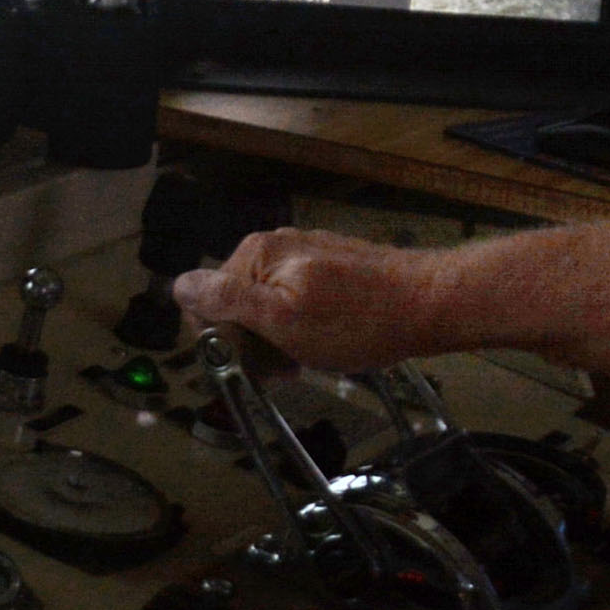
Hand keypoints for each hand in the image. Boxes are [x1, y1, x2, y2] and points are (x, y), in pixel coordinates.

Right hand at [176, 227, 437, 371]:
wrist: (431, 305)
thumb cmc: (362, 321)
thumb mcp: (283, 321)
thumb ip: (228, 300)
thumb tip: (179, 285)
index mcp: (256, 255)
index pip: (204, 300)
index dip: (223, 339)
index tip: (254, 360)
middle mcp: (276, 246)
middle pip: (236, 304)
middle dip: (254, 340)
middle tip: (288, 364)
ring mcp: (305, 254)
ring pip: (267, 308)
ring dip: (280, 338)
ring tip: (312, 355)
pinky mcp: (329, 267)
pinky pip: (296, 302)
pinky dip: (303, 327)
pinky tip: (329, 341)